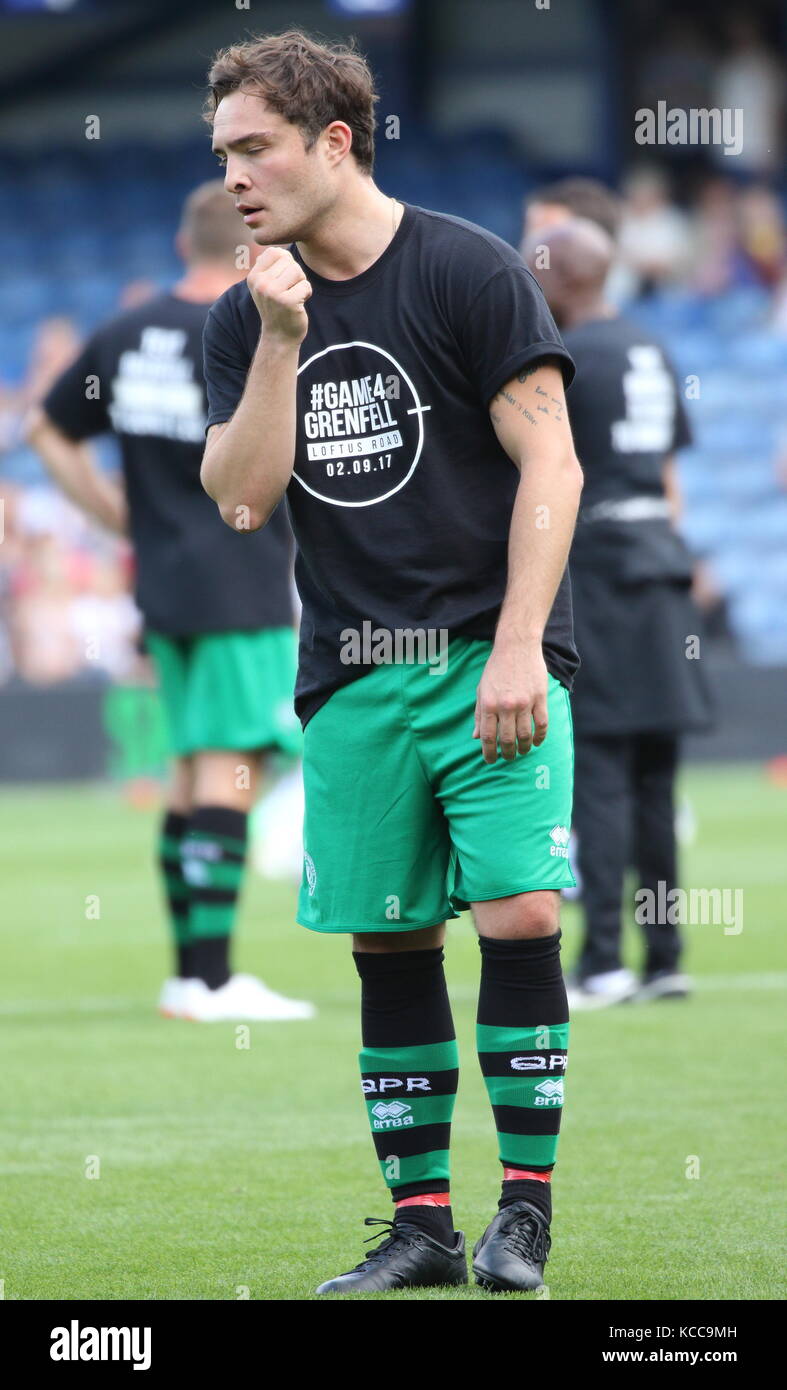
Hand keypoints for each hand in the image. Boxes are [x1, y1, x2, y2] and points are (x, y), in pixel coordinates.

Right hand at [247, 247, 311, 343]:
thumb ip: (270, 267)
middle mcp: (260, 283)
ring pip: (298, 271)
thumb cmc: (277, 308)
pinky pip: (306, 285)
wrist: (279, 337)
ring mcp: (273, 292)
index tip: (283, 278)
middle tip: (288, 291)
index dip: (285, 262)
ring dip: (301, 283)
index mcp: (254, 277)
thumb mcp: (266, 286)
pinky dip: (307, 294)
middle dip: (294, 274)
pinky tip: (298, 304)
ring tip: (293, 296)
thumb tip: (279, 250)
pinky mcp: (288, 301)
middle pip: (288, 261)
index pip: (275, 252)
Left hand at [473, 639, 547, 763]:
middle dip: (507, 753)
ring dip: (524, 747)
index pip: (488, 737)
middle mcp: (506, 706)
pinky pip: (542, 724)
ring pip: (525, 735)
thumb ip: (479, 714)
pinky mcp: (540, 698)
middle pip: (507, 739)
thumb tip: (476, 737)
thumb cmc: (496, 669)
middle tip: (508, 757)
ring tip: (522, 751)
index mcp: (489, 704)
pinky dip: (540, 737)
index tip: (490, 760)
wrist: (516, 647)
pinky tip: (536, 742)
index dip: (488, 753)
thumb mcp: (481, 690)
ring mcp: (524, 703)